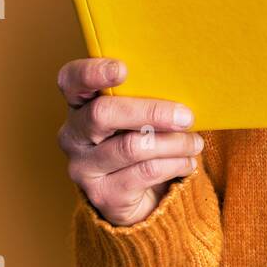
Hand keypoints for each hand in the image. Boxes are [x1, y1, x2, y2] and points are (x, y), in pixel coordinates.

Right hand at [55, 57, 205, 226]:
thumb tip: (184, 84)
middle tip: (186, 116)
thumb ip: (147, 97)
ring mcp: (84, 168)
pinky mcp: (103, 194)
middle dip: (151, 112)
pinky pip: (144, 173)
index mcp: (80, 105)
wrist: (140, 198)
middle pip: (102, 114)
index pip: (71, 80)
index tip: (123, 69)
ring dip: (173, 143)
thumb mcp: (140, 116)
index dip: (92, 72)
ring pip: (131, 147)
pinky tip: (188, 162)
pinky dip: (174, 164)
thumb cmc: (143, 140)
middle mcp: (74, 135)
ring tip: (195, 142)